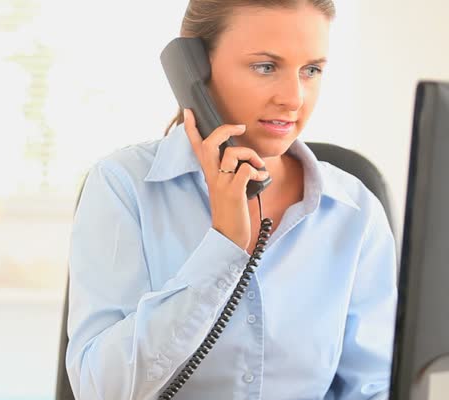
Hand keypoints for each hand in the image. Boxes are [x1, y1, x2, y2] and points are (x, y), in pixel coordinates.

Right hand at [183, 108, 268, 250]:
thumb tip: (244, 159)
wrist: (228, 237)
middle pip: (210, 143)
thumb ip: (229, 173)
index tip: (189, 112)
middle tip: (239, 128)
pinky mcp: (233, 193)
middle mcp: (213, 177)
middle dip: (224, 130)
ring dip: (250, 154)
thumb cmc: (230, 213)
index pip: (197, 147)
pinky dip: (257, 171)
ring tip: (257, 166)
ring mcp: (222, 184)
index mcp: (210, 174)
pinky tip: (260, 179)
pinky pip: (245, 170)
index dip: (192, 129)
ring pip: (232, 153)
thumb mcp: (226, 189)